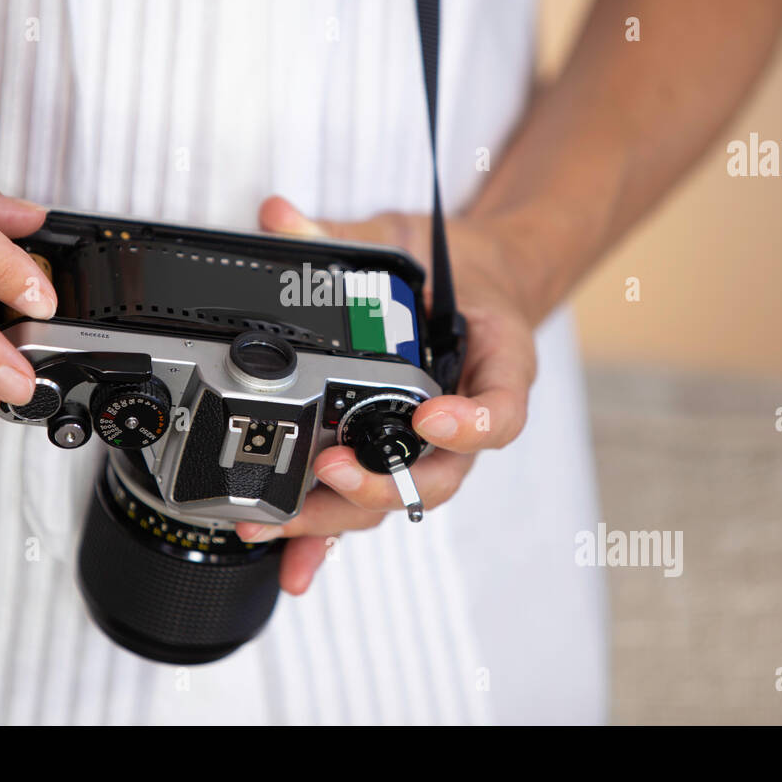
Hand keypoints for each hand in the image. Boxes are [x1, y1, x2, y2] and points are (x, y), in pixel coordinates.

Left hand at [235, 196, 537, 594]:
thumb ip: (345, 236)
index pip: (502, 407)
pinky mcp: (391, 460)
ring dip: (341, 519)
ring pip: (396, 501)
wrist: (473, 290)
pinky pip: (366, 505)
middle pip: (437, 477)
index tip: (433, 418)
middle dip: (380, 484)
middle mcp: (466, 418)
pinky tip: (294, 564)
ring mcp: (430, 448)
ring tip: (283, 522)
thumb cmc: (456, 271)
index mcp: (496, 364)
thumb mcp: (407, 240)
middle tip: (332, 472)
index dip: (472, 423)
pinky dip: (330, 539)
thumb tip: (279, 217)